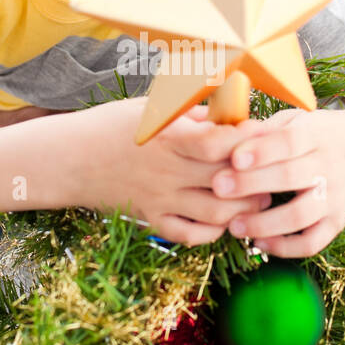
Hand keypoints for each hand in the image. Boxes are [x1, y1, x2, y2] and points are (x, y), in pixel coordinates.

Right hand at [73, 98, 271, 245]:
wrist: (67, 159)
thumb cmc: (111, 126)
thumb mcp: (150, 109)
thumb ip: (193, 113)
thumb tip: (232, 111)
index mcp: (168, 137)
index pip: (219, 142)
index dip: (250, 141)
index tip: (268, 136)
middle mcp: (167, 171)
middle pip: (227, 180)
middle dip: (259, 179)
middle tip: (277, 172)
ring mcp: (160, 199)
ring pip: (217, 213)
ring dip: (246, 209)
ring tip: (261, 200)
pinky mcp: (150, 220)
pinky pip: (191, 235)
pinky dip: (214, 232)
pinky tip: (226, 220)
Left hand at [207, 107, 344, 256]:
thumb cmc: (318, 133)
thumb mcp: (298, 119)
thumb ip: (265, 129)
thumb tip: (225, 136)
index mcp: (316, 135)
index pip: (289, 142)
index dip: (262, 151)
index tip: (234, 158)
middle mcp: (329, 166)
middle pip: (290, 177)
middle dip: (251, 184)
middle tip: (218, 188)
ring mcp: (336, 196)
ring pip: (301, 215)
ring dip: (265, 224)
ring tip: (233, 227)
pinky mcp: (339, 221)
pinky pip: (313, 242)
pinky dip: (286, 248)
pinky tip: (260, 243)